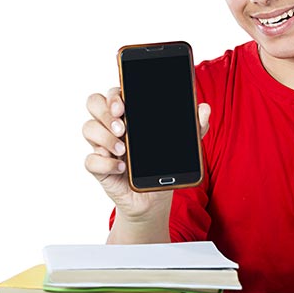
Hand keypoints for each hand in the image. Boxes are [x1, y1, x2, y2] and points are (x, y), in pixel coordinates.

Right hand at [82, 87, 211, 221]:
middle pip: (94, 103)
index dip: (113, 94)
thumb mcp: (183, 146)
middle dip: (105, 111)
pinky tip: (122, 168)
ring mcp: (103, 146)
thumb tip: (205, 109)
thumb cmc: (163, 165)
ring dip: (106, 138)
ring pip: (88, 128)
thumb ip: (194, 127)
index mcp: (130, 114)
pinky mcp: (99, 168)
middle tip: (123, 127)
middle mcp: (112, 126)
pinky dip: (105, 164)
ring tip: (125, 150)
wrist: (154, 199)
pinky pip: (90, 160)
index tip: (123, 105)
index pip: (114, 93)